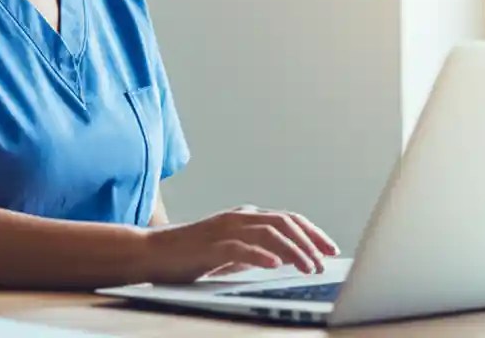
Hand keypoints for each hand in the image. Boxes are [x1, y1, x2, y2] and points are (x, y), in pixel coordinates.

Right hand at [140, 205, 340, 283]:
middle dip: (309, 242)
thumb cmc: (191, 255)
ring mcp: (224, 229)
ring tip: (307, 267)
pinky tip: (274, 265)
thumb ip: (256, 249)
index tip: (331, 249)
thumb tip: (288, 260)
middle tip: (323, 264)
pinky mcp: (210, 245)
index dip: (314, 232)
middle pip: (284, 222)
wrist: (152, 252)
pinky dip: (260, 254)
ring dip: (293, 250)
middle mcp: (238, 218)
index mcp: (246, 217)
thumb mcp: (231, 251)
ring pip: (269, 232)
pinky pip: (239, 247)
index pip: (289, 218)